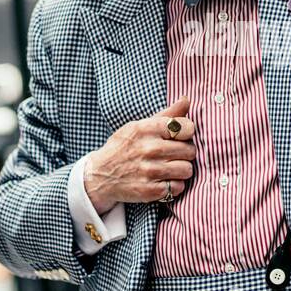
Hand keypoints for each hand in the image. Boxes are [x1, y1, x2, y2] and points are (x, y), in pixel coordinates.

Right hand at [82, 93, 195, 210]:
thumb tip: (187, 99)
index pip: (187, 128)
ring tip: (170, 167)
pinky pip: (178, 187)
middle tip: (174, 154)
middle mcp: (149, 149)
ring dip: (181, 170)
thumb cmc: (124, 146)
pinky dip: (174, 185)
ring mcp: (150, 171)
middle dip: (185, 152)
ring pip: (187, 170)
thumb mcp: (140, 125)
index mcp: (147, 129)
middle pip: (190, 150)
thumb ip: (167, 114)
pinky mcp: (150, 191)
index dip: (187, 132)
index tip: (180, 136)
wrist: (100, 174)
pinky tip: (164, 180)